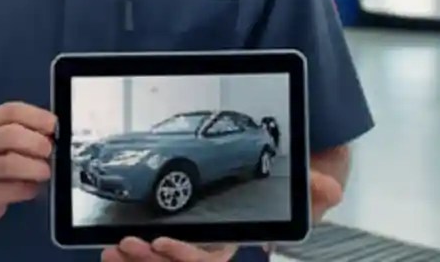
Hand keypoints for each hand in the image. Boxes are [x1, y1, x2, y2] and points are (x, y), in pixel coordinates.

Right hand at [0, 102, 56, 224]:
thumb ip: (21, 130)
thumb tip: (52, 132)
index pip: (11, 111)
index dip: (37, 117)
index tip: (53, 125)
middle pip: (11, 135)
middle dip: (38, 143)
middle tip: (49, 151)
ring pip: (11, 164)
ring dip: (36, 167)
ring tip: (43, 171)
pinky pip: (13, 189)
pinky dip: (29, 188)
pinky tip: (30, 187)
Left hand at [101, 165, 346, 259]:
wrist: (274, 185)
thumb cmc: (281, 194)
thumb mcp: (302, 191)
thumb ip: (314, 191)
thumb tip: (330, 188)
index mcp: (233, 242)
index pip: (209, 260)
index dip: (185, 256)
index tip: (162, 242)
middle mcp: (209, 249)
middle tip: (125, 245)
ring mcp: (188, 245)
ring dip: (134, 261)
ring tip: (112, 248)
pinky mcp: (171, 238)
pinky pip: (148, 255)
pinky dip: (128, 256)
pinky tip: (109, 248)